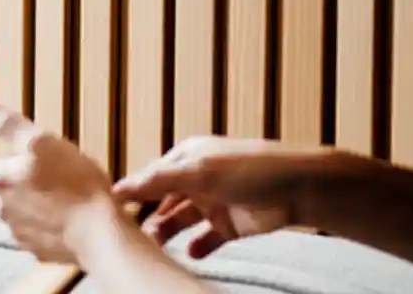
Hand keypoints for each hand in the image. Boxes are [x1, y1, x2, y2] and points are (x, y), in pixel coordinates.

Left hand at [0, 99, 124, 265]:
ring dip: (31, 204)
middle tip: (43, 173)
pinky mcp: (40, 251)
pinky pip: (36, 233)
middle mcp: (3, 211)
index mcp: (0, 182)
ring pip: (17, 214)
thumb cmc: (75, 184)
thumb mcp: (42, 142)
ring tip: (60, 194)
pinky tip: (67, 216)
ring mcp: (21, 235)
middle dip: (14, 184)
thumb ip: (8, 125)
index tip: (10, 158)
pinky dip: (46, 225)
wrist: (100, 233)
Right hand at [114, 136, 333, 258]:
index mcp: (186, 158)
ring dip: (168, 235)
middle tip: (135, 239)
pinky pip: (205, 240)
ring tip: (157, 250)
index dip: (132, 195)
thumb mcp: (198, 171)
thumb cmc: (250, 169)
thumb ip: (157, 181)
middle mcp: (196, 180)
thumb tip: (118, 188)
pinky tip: (191, 253)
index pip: (150, 178)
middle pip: (162, 203)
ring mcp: (213, 203)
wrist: (299, 188)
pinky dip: (196, 248)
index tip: (112, 214)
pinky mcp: (229, 226)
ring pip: (180, 223)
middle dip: (148, 220)